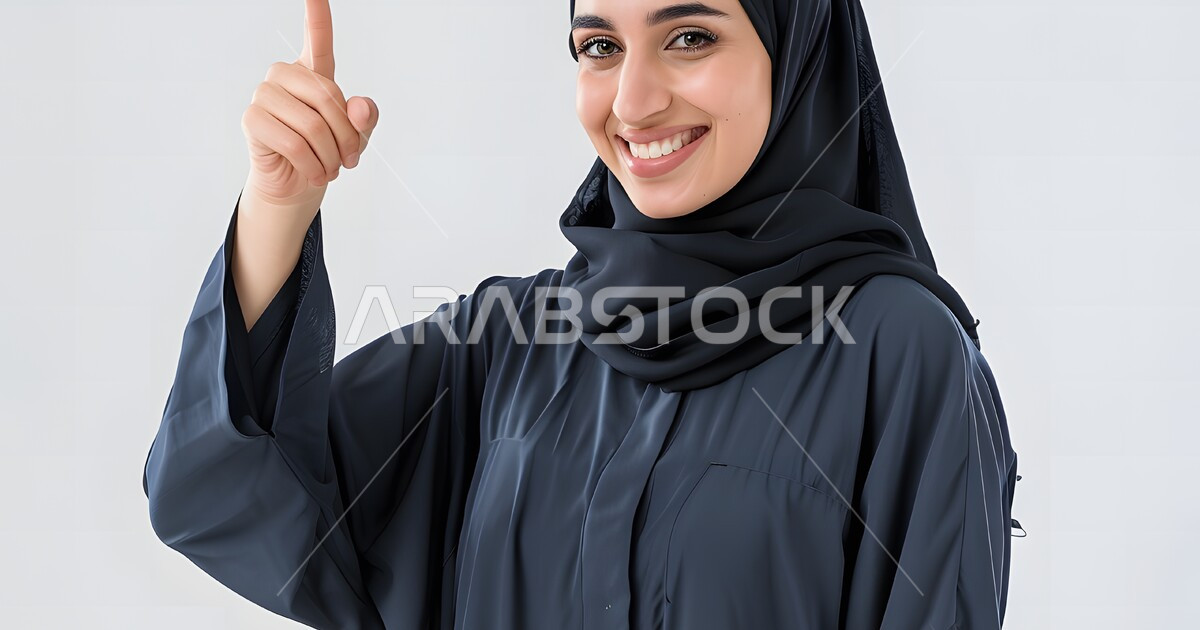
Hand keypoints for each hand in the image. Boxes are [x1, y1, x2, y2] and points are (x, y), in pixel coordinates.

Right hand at [240, 0, 378, 208]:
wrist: (299, 185)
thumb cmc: (327, 153)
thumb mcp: (357, 136)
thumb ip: (365, 118)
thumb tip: (360, 107)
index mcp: (313, 72)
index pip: (317, 37)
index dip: (317, 13)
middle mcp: (285, 75)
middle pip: (327, 97)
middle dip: (347, 137)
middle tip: (351, 160)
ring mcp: (265, 94)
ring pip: (312, 125)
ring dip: (330, 156)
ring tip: (331, 169)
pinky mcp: (252, 118)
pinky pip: (293, 142)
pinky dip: (312, 165)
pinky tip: (314, 173)